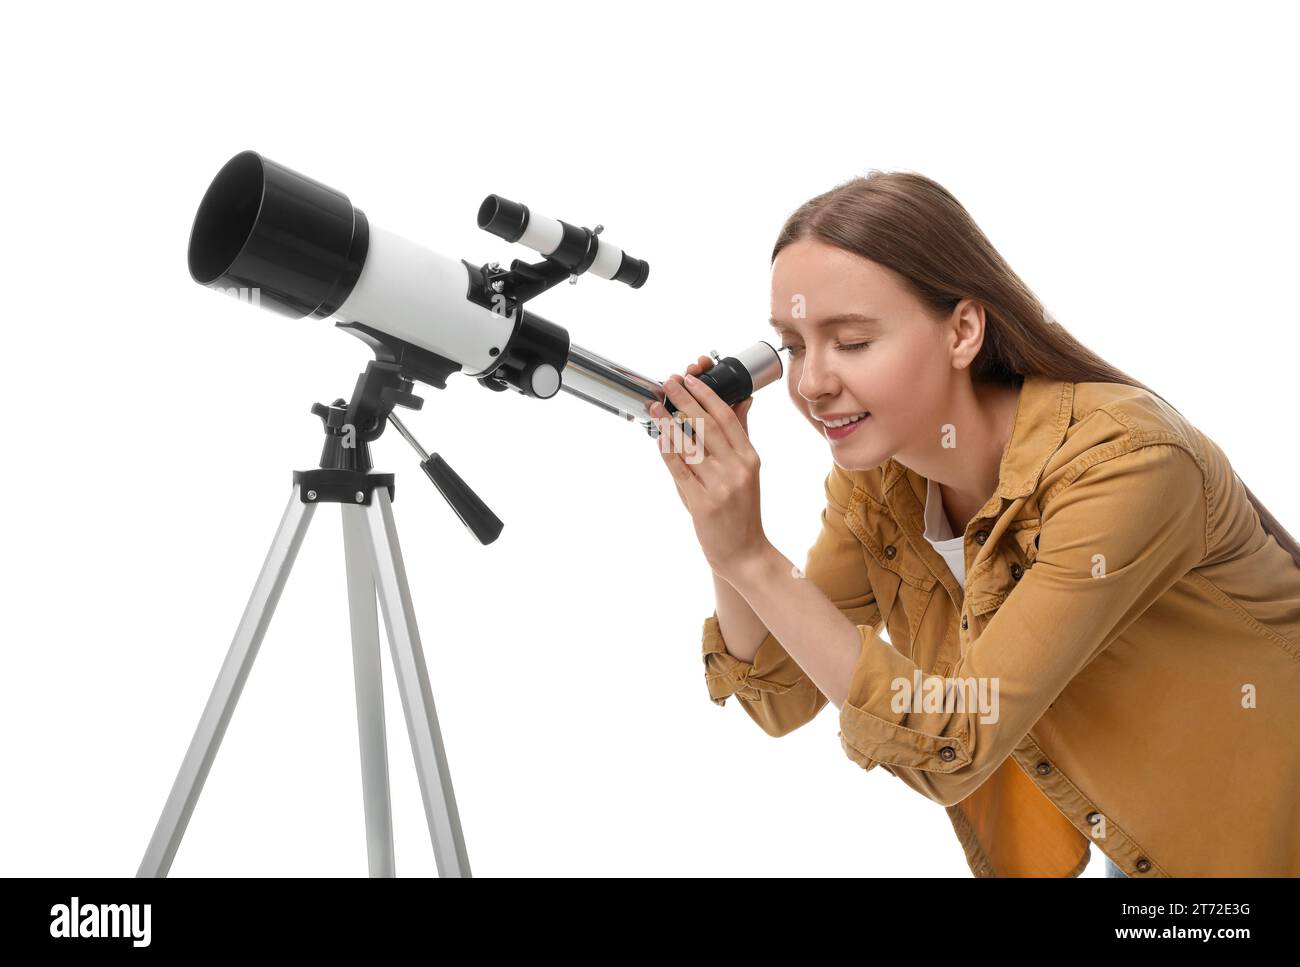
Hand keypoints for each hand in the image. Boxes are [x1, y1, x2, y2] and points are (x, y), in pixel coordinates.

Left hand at [646, 355, 767, 580]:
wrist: (745, 551)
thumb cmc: (742, 509)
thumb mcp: (748, 470)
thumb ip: (739, 435)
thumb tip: (741, 400)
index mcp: (749, 457)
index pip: (727, 417)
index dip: (707, 395)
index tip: (691, 379)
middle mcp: (736, 469)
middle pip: (707, 425)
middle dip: (685, 400)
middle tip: (669, 382)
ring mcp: (719, 487)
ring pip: (690, 446)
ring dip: (669, 422)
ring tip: (655, 405)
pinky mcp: (701, 504)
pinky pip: (680, 471)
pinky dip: (667, 451)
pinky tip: (657, 436)